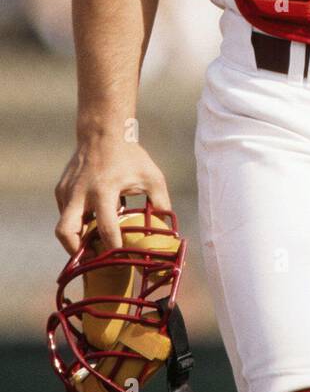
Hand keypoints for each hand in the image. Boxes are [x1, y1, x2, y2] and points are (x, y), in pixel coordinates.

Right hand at [54, 138, 172, 254]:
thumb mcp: (152, 177)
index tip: (120, 258)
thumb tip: (167, 228)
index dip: (113, 247)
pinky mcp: (61, 190)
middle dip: (77, 251)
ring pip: (62, 226)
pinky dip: (75, 223)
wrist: (103, 132)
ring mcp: (67, 191)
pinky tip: (92, 222)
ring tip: (93, 243)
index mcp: (104, 190)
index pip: (106, 228)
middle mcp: (80, 193)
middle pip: (66, 232)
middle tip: (92, 258)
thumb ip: (161, 203)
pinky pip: (65, 214)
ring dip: (76, 238)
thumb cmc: (130, 156)